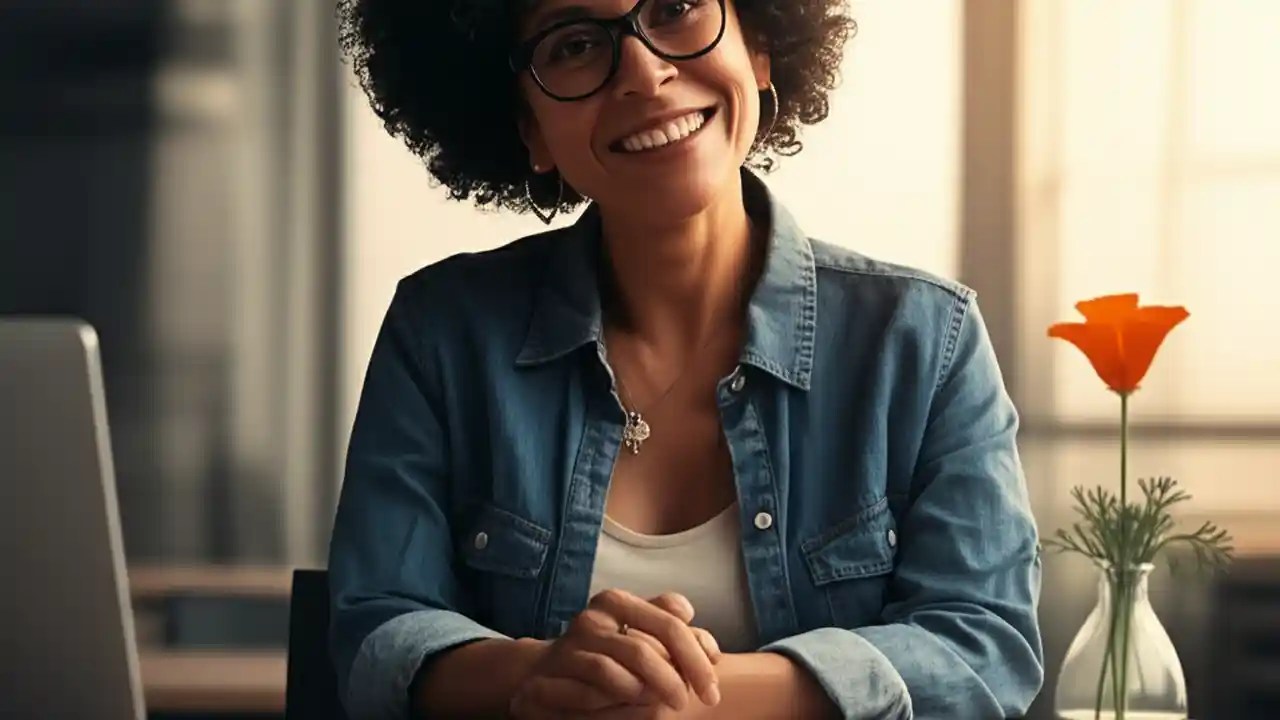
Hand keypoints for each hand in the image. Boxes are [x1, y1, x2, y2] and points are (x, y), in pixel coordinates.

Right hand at [509, 590, 721, 718]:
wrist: (542, 675)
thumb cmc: (604, 657)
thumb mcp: (639, 638)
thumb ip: (674, 637)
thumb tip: (711, 650)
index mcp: (617, 603)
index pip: (669, 622)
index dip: (696, 655)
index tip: (711, 685)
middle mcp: (592, 619)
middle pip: (646, 649)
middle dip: (676, 681)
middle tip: (693, 702)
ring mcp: (569, 648)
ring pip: (617, 673)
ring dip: (648, 693)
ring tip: (664, 707)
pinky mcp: (550, 678)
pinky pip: (592, 695)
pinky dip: (618, 706)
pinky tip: (634, 709)